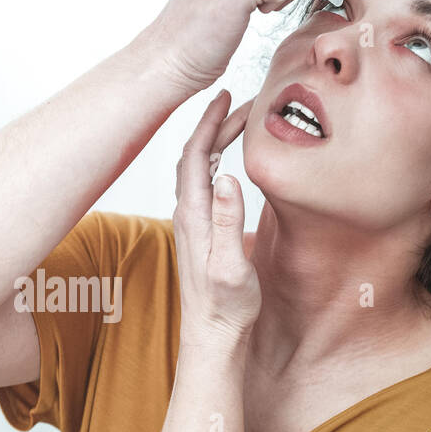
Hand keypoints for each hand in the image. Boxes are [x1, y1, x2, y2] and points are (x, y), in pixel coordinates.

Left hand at [173, 89, 259, 351]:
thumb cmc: (226, 307)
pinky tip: (226, 159)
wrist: (212, 335)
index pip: (195, 155)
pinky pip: (201, 182)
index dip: (209, 121)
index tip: (224, 95)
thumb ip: (227, 221)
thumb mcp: (232, 265)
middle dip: (216, 123)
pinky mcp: (197, 231)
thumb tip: (226, 176)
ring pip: (197, 167)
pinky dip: (214, 159)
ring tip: (239, 121)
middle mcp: (186, 214)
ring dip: (215, 139)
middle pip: (195, 154)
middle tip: (244, 102)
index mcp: (194, 216)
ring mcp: (190, 222)